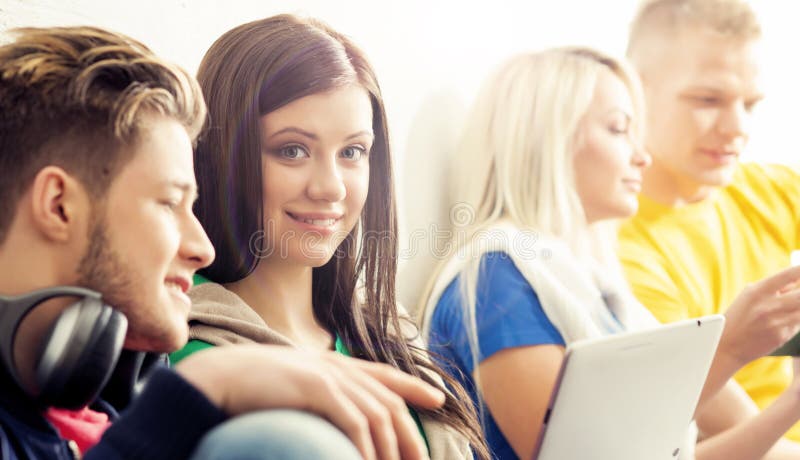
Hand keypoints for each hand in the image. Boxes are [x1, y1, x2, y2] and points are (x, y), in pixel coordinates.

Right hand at [175, 344, 442, 459]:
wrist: (220, 377)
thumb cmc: (251, 387)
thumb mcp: (293, 386)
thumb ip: (318, 394)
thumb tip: (335, 414)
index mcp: (333, 366)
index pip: (384, 374)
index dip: (414, 384)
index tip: (438, 397)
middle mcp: (337, 368)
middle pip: (390, 401)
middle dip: (410, 433)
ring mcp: (329, 376)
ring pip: (377, 415)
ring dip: (390, 449)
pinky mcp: (317, 387)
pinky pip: (355, 422)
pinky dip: (366, 446)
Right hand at [720, 265, 799, 365]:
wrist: (727, 345)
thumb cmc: (739, 317)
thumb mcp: (749, 296)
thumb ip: (774, 288)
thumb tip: (797, 281)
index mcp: (758, 291)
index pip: (788, 275)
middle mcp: (768, 306)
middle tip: (798, 294)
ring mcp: (776, 322)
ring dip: (798, 308)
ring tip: (785, 308)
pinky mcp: (781, 336)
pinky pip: (798, 324)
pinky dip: (795, 320)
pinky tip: (782, 322)